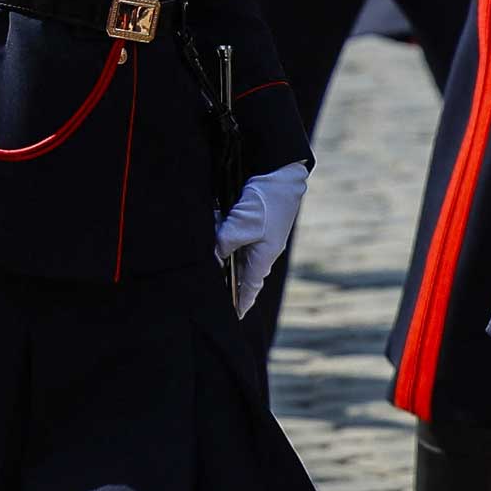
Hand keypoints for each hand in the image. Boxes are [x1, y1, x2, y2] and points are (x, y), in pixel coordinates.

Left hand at [214, 160, 307, 315]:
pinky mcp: (254, 222)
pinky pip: (236, 236)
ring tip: (210, 252)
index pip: (251, 287)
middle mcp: (262, 250)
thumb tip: (213, 258)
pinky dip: (224, 234)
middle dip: (226, 279)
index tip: (235, 316)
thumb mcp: (241, 226)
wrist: (281, 174)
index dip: (242, 302)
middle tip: (211, 289)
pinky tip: (216, 225)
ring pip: (235, 252)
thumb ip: (224, 244)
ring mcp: (259, 236)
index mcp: (263, 257)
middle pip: (241, 271)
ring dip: (222, 252)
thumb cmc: (266, 202)